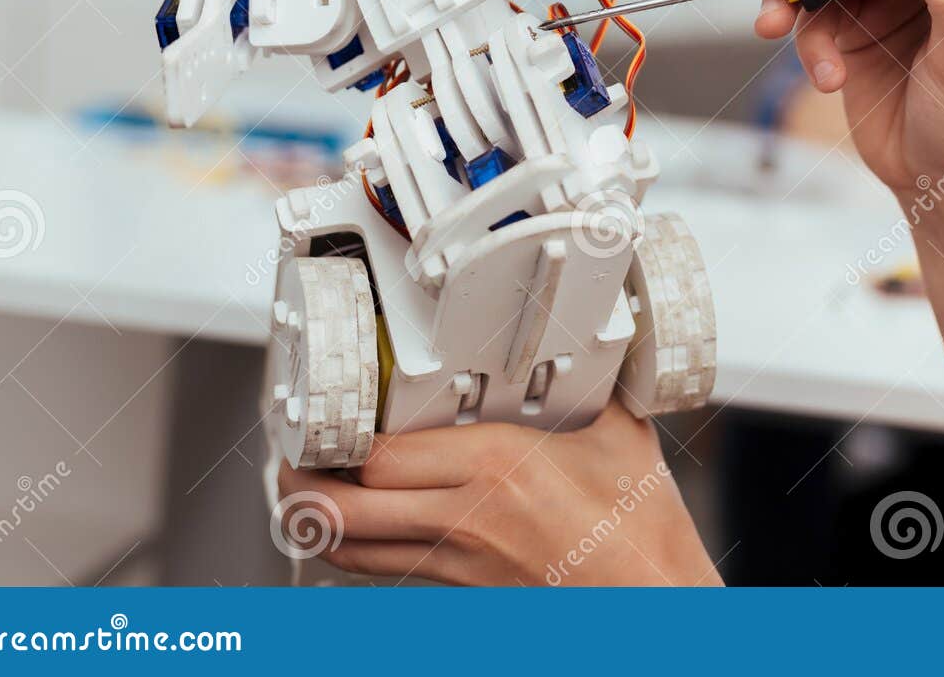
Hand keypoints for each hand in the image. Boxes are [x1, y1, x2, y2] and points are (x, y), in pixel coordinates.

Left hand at [276, 399, 719, 585]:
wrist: (654, 599)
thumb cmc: (643, 531)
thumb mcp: (619, 433)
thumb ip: (589, 385)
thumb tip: (588, 344)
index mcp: (496, 471)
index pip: (377, 456)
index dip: (338, 435)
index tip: (331, 406)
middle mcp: (464, 520)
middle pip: (338, 511)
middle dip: (297, 482)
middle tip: (288, 451)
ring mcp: (457, 561)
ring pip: (349, 549)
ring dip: (313, 517)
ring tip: (302, 483)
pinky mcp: (463, 587)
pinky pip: (383, 567)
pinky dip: (354, 543)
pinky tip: (355, 519)